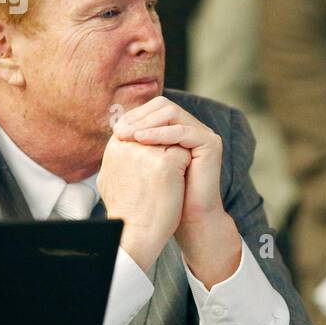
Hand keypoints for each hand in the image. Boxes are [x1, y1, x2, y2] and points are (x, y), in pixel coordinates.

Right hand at [97, 134, 190, 272]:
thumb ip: (117, 157)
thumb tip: (122, 139)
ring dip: (176, 154)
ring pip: (173, 139)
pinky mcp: (166, 163)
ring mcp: (147, 152)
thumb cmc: (126, 210)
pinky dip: (186, 166)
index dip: (153, 141)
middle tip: (163, 174)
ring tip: (169, 180)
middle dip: (166, 144)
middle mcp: (129, 145)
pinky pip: (184, 152)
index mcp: (115, 147)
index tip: (155, 164)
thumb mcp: (110, 178)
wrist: (135, 235)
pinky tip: (179, 184)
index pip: (141, 128)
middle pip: (158, 131)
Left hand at [112, 96, 241, 284]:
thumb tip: (114, 127)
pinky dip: (160, 133)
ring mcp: (204, 134)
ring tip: (128, 135)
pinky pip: (183, 131)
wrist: (188, 218)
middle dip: (139, 116)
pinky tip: (141, 141)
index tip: (115, 131)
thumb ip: (136, 145)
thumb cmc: (164, 196)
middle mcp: (192, 128)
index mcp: (178, 130)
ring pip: (172, 113)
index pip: (154, 109)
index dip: (134, 116)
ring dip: (147, 122)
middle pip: (164, 105)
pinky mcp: (211, 143)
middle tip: (120, 131)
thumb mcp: (145, 165)